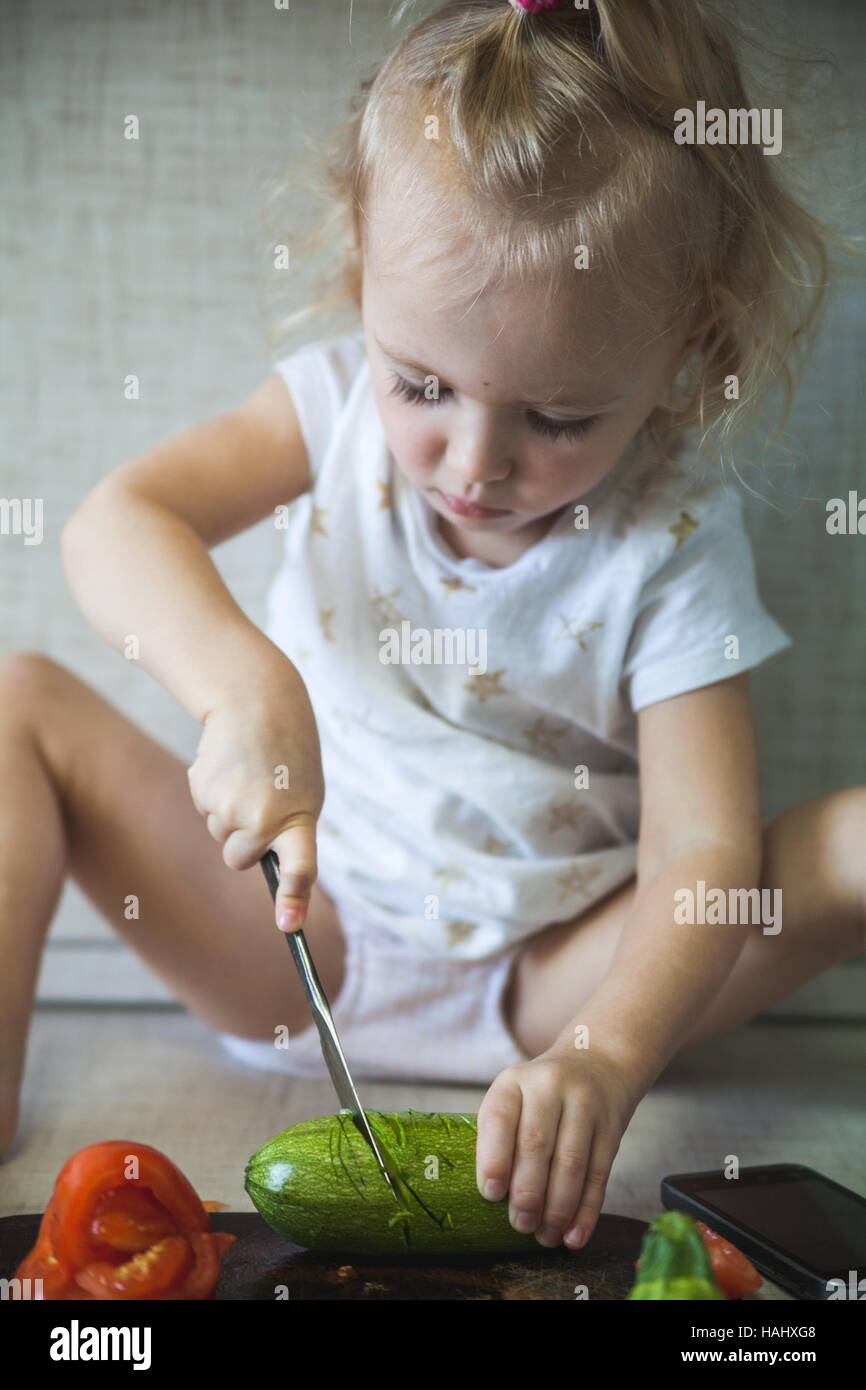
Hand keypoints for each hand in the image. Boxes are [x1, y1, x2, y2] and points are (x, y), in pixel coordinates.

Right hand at [186, 665, 324, 931]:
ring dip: (229, 812)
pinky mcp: (202, 790)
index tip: (289, 925)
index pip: (302, 867)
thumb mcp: (304, 791)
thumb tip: (270, 872)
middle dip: (242, 842)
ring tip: (247, 773)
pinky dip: (213, 794)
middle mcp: (264, 817)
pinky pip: (205, 810)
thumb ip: (289, 832)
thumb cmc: (287, 752)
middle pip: (239, 859)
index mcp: (300, 818)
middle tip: (258, 800)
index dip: (295, 898)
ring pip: (220, 834)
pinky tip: (228, 766)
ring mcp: (230, 806)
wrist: (256, 699)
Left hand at [475, 1046, 642, 1249]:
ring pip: (572, 1164)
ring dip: (558, 1208)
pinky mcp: (612, 1128)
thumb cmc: (542, 1093)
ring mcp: (585, 1105)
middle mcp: (550, 1087)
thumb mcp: (513, 1096)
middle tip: (520, 1225)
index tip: (490, 1195)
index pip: (500, 1117)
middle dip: (528, 1192)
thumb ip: (496, 1134)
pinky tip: (574, 1236)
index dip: (494, 1158)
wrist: (598, 1062)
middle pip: (538, 1144)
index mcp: (515, 1080)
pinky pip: (599, 1175)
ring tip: (545, 1237)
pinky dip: (586, 1212)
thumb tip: (488, 1192)